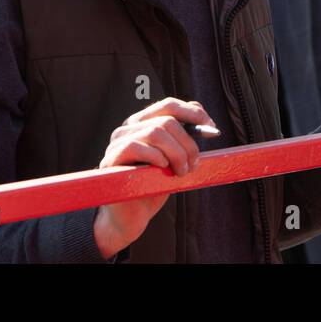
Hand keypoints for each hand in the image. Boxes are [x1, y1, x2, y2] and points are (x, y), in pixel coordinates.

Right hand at [93, 98, 216, 258]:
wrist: (132, 216)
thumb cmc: (153, 185)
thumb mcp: (175, 158)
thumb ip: (186, 139)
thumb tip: (206, 123)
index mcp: (143, 123)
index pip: (168, 105)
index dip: (192, 113)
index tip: (210, 127)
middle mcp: (128, 128)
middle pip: (167, 121)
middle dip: (188, 143)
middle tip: (194, 163)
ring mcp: (117, 142)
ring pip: (154, 132)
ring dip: (176, 153)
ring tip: (181, 171)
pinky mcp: (110, 159)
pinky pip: (135, 146)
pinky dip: (156, 156)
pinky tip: (162, 168)